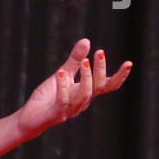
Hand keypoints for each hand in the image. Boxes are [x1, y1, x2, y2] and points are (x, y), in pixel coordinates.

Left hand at [16, 38, 132, 140]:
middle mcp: (82, 102)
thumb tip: (87, 40)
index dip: (119, 76)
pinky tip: (61, 73)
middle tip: (100, 52)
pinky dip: (63, 87)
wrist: (29, 118)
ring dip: (86, 77)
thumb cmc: (48, 97)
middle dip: (100, 70)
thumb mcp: (63, 74)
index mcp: (86, 92)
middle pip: (98, 87)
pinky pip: (63, 100)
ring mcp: (71, 109)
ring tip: (84, 61)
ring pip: (84, 94)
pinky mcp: (57, 114)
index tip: (129, 63)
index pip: (107, 85)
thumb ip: (75, 60)